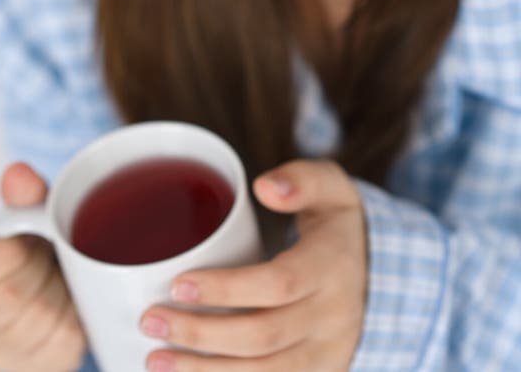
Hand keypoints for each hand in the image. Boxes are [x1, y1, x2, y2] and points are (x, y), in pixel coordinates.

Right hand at [0, 162, 86, 371]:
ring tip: (63, 276)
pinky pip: (61, 346)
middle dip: (42, 270)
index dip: (4, 257)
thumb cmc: (35, 241)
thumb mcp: (32, 210)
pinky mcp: (30, 369)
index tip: (28, 240)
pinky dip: (77, 318)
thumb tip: (18, 174)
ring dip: (63, 293)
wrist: (55, 278)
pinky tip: (72, 303)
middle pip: (9, 300)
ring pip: (40, 323)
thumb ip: (24, 195)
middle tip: (54, 254)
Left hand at [139, 159, 366, 371]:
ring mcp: (328, 353)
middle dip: (202, 335)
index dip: (226, 289)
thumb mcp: (331, 188)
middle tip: (151, 321)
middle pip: (263, 337)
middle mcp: (333, 317)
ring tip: (154, 361)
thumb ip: (301, 180)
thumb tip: (263, 187)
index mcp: (331, 267)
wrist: (381, 273)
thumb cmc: (337, 224)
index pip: (278, 285)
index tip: (177, 283)